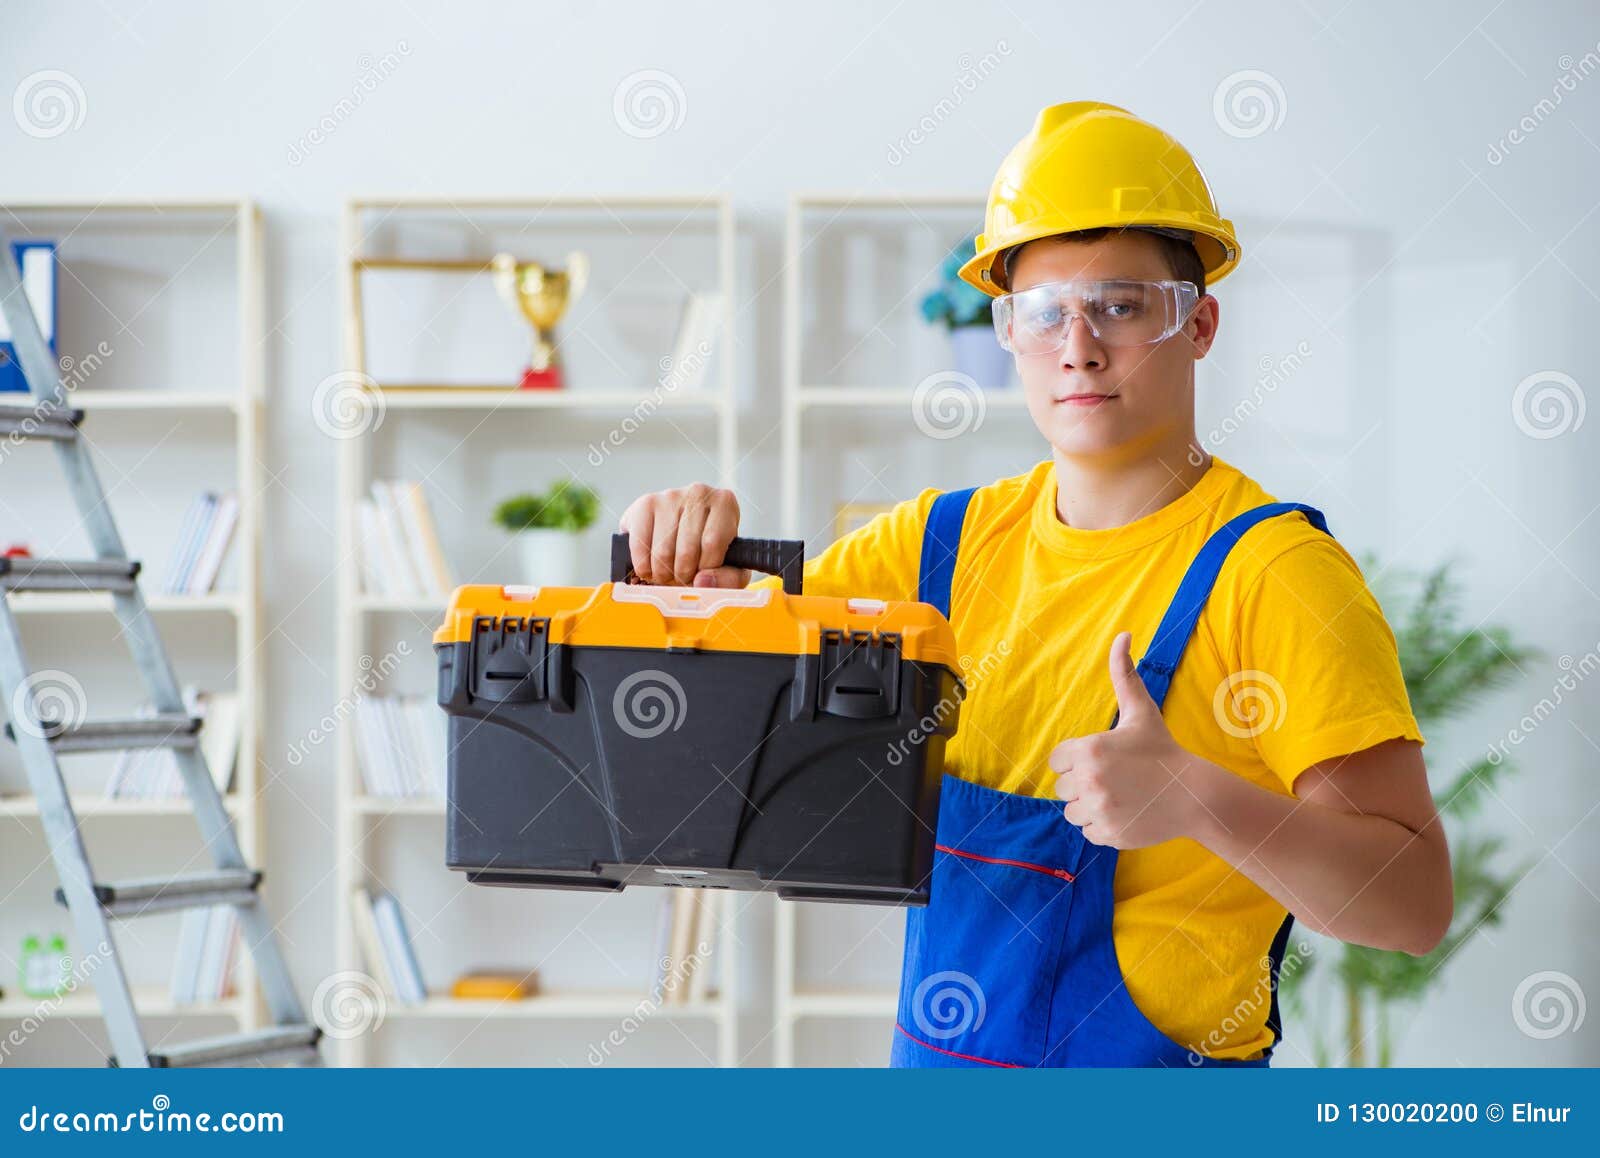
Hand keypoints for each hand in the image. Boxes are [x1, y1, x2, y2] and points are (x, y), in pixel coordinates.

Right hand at [618, 483, 748, 587]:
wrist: (677, 532)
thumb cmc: (708, 550)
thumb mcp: (729, 568)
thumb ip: (728, 579)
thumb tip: (702, 580)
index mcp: (724, 503)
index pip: (712, 544)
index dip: (704, 569)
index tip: (700, 574)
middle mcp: (698, 492)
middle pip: (686, 550)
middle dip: (682, 575)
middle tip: (681, 577)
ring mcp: (669, 496)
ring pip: (662, 552)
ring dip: (662, 574)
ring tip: (667, 571)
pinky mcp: (645, 504)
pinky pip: (640, 548)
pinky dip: (643, 567)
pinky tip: (651, 565)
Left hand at [1049, 632, 1205, 848]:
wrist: (1193, 794)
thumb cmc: (1161, 750)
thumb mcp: (1140, 710)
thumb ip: (1124, 674)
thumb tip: (1123, 635)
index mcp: (1090, 750)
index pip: (1058, 760)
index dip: (1077, 759)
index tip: (1103, 758)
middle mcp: (1089, 781)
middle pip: (1063, 787)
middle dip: (1083, 782)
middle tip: (1116, 778)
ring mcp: (1099, 810)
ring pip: (1072, 811)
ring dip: (1089, 805)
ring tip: (1119, 795)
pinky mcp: (1108, 834)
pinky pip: (1087, 831)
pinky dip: (1102, 824)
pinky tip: (1125, 811)